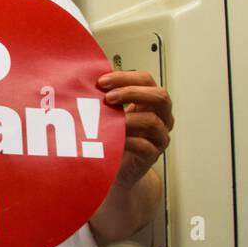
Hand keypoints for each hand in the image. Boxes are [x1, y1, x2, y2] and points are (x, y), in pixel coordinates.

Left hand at [98, 70, 173, 186]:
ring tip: (107, 119)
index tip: (102, 81)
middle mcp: (162, 117)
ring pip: (152, 121)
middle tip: (108, 98)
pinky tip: (113, 138)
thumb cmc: (118, 137)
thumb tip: (85, 81)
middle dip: (132, 93)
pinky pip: (144, 146)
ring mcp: (160, 136)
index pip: (146, 80)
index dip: (126, 77)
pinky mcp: (153, 155)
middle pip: (160, 96)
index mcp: (151, 101)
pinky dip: (128, 141)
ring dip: (128, 118)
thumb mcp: (115, 114)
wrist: (121, 168)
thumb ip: (108, 99)